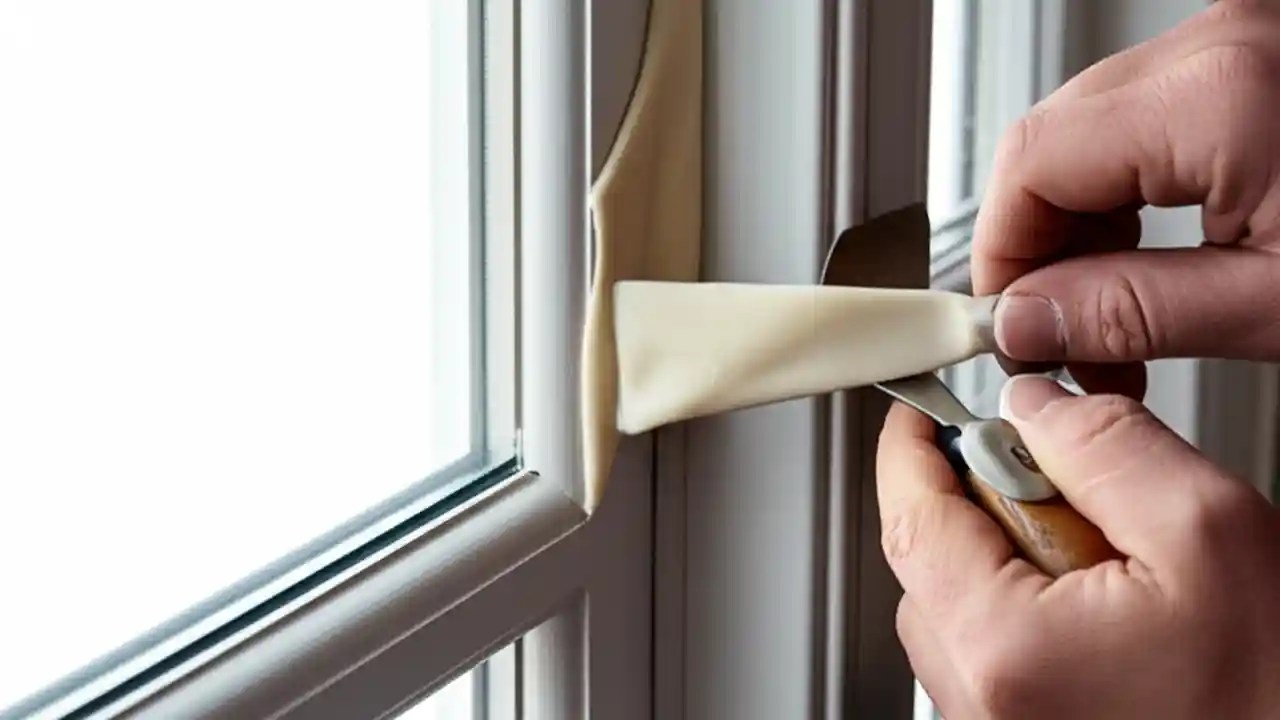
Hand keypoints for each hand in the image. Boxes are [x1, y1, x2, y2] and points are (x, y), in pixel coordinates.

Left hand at [878, 375, 1279, 718]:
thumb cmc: (1274, 701)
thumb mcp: (1206, 533)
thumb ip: (1105, 449)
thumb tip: (1034, 408)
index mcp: (1002, 648)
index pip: (910, 521)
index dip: (911, 450)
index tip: (923, 411)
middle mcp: (981, 701)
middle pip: (931, 563)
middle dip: (984, 506)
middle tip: (1068, 495)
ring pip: (961, 607)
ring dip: (1013, 561)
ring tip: (1108, 568)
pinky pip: (992, 652)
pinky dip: (1030, 611)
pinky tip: (1107, 613)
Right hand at [973, 0, 1279, 395]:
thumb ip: (1131, 312)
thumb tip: (1031, 322)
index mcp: (1219, 96)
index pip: (1030, 164)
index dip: (1001, 256)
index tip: (1007, 325)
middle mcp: (1222, 46)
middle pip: (1051, 141)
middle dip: (1037, 248)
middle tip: (1055, 333)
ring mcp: (1242, 43)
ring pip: (1090, 133)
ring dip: (1080, 230)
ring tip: (1108, 317)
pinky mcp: (1258, 62)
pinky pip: (1145, 123)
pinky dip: (1129, 200)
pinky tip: (1145, 267)